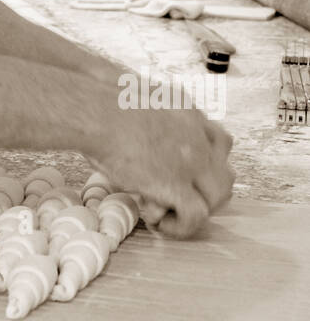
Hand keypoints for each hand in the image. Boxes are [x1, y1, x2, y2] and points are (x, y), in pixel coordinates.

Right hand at [88, 107, 233, 238]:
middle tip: (181, 198)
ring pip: (218, 195)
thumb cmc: (102, 99)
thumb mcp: (139, 94)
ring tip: (171, 214)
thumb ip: (151, 112)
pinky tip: (160, 223)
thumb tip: (135, 118)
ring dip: (198, 208)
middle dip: (206, 191)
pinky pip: (195, 216)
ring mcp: (191, 160)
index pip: (219, 142)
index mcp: (189, 113)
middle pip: (224, 171)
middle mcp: (197, 135)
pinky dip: (181, 227)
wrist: (96, 109)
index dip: (204, 163)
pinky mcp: (175, 183)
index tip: (182, 173)